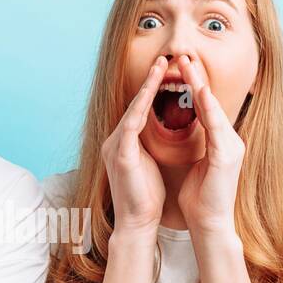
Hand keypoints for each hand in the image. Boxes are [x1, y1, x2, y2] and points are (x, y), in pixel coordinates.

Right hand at [101, 55, 166, 237]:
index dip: (152, 91)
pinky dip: (142, 105)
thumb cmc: (147, 198)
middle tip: (163, 59)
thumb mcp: (150, 164)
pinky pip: (132, 123)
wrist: (137, 223)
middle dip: (149, 81)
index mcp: (124, 144)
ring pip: (133, 109)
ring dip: (147, 87)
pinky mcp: (121, 154)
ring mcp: (116, 146)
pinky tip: (152, 91)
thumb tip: (161, 132)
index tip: (167, 73)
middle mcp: (116, 141)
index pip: (139, 111)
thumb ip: (150, 145)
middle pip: (135, 104)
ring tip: (160, 67)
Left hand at [177, 54, 244, 235]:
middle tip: (183, 55)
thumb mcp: (198, 165)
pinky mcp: (226, 156)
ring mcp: (231, 147)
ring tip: (187, 65)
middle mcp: (231, 141)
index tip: (180, 68)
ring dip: (199, 85)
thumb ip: (199, 146)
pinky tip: (198, 92)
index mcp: (223, 143)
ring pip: (213, 109)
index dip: (194, 87)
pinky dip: (206, 107)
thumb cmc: (201, 198)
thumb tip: (191, 131)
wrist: (210, 224)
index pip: (207, 108)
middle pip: (211, 102)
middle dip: (196, 78)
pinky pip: (215, 126)